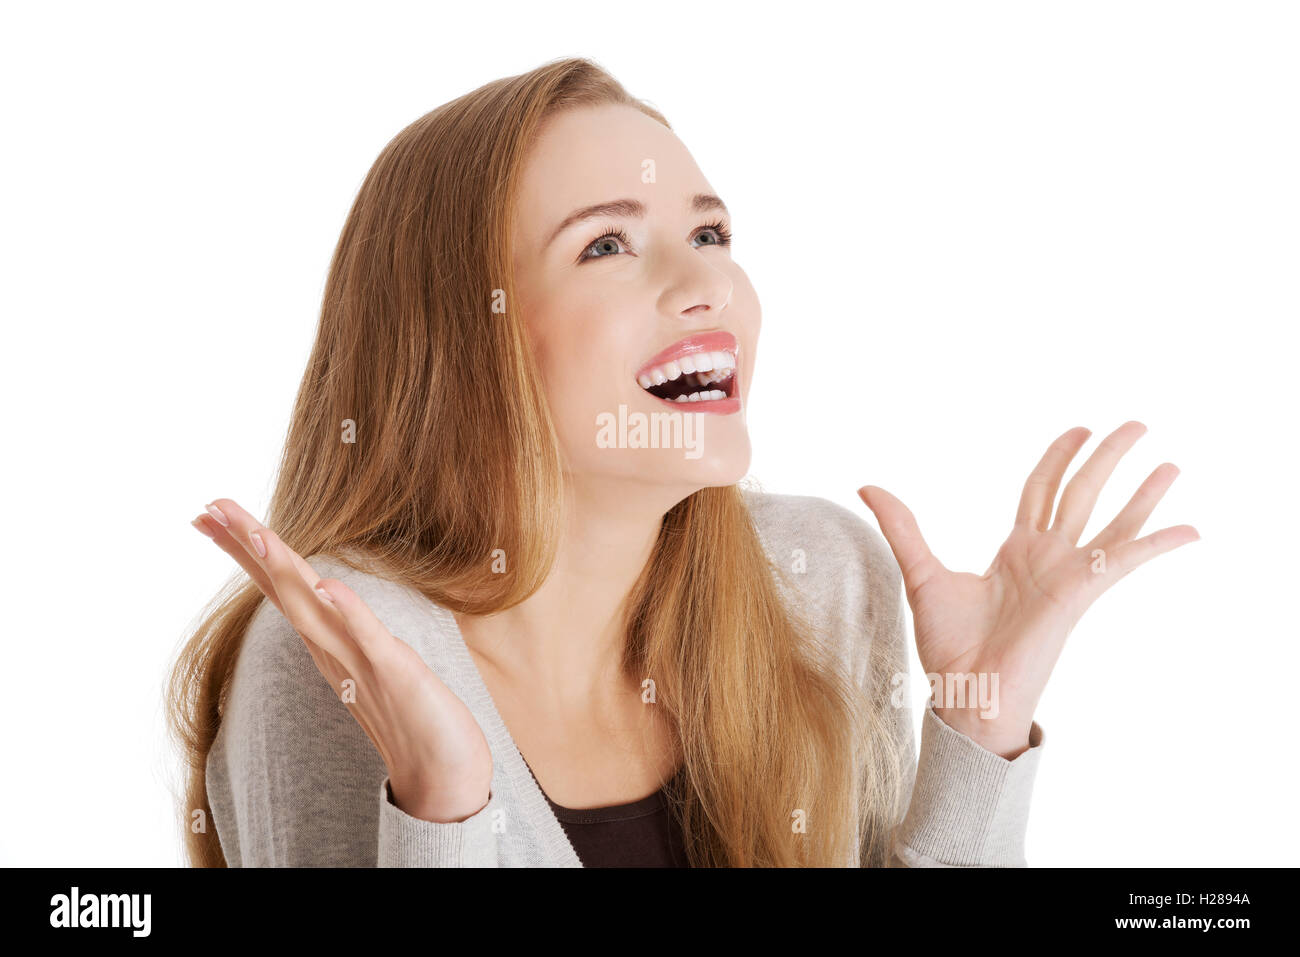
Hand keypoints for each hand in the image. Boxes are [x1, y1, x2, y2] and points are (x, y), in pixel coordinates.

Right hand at [191, 498, 493, 821]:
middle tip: (210, 507)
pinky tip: (327, 586)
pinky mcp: (396, 673)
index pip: (279, 586)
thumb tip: (324, 598)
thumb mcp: (371, 661)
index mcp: (327, 640)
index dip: (246, 549)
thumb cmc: (412, 715)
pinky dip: (349, 612)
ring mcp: (360, 662)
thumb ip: (345, 631)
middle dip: (248, 546)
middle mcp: (333, 649)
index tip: (209, 514)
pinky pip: (368, 638)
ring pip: (313, 608)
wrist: (443, 772)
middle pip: (283, 589)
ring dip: (285, 571)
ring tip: (256, 533)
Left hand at [859, 422, 1198, 757]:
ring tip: (1171, 462)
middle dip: (1107, 457)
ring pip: (1112, 518)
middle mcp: (1047, 557)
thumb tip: (867, 487)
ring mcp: (1068, 574)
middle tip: (1135, 424)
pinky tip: (1191, 528)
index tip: (1078, 430)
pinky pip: (1126, 559)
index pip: (1042, 489)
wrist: (965, 692)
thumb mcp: (920, 573)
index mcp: (1016, 551)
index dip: (1059, 457)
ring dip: (1142, 491)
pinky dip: (1158, 543)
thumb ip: (901, 527)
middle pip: (1081, 491)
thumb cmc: (948, 646)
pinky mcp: (1080, 592)